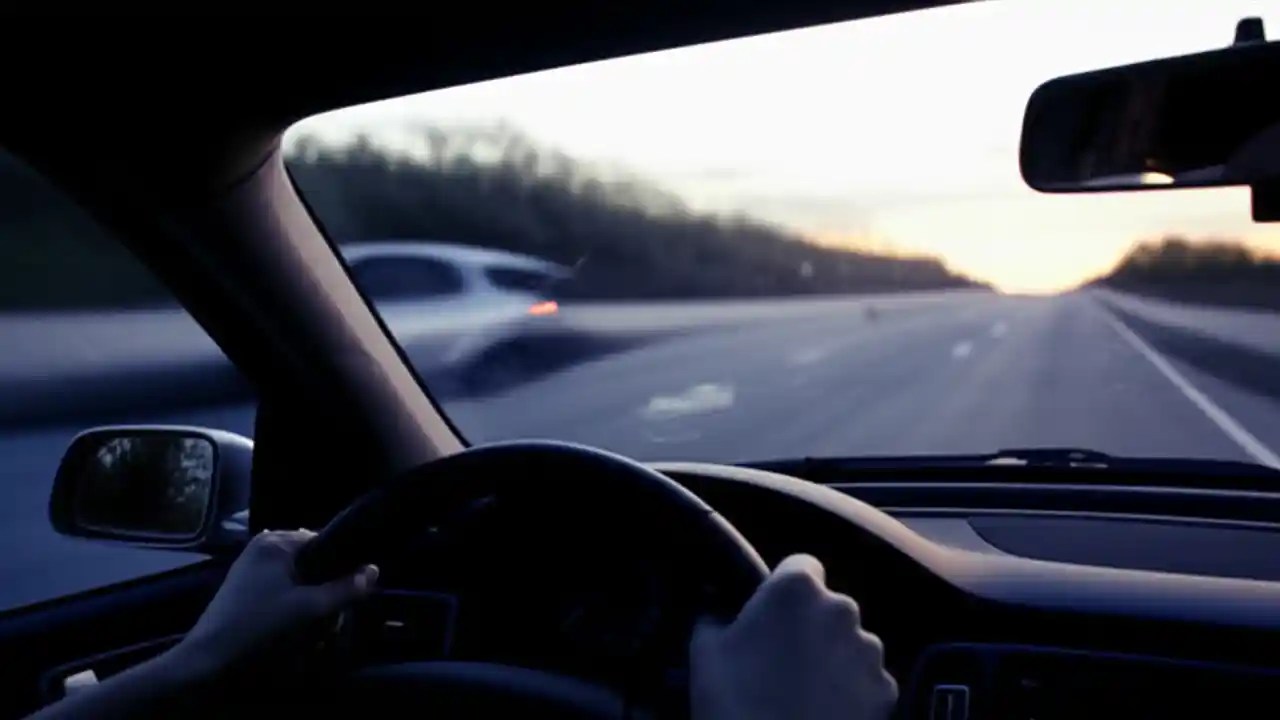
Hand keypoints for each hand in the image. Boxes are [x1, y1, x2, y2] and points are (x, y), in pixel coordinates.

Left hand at [175, 529, 377, 677]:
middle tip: (329, 613)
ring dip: (308, 595)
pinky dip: (291, 598)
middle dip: (323, 583)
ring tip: (312, 621)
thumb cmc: (261, 625)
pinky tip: (292, 620)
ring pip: (296, 573)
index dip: (341, 564)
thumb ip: (345, 589)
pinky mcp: (243, 581)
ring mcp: (249, 562)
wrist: (210, 654)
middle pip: (310, 557)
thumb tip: (373, 571)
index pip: (324, 541)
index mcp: (276, 541)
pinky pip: (280, 582)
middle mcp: (262, 544)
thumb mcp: (310, 609)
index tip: (347, 590)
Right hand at [690, 554, 896, 719]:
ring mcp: (869, 650)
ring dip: (833, 656)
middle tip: (782, 659)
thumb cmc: (732, 701)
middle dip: (811, 624)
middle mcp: (842, 608)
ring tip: (805, 689)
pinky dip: (851, 689)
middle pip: (828, 605)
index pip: (800, 565)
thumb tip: (719, 611)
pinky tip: (825, 710)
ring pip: (850, 642)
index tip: (771, 616)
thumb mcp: (705, 650)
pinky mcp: (886, 689)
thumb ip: (716, 616)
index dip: (784, 589)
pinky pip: (866, 679)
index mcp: (796, 588)